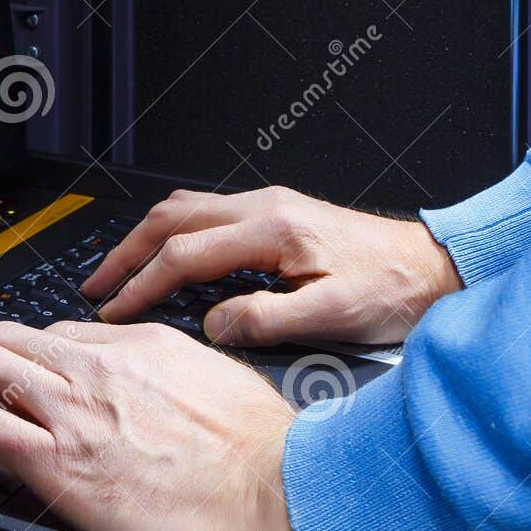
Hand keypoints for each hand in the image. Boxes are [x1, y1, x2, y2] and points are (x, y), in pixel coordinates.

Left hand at [0, 320, 310, 530]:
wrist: (287, 493)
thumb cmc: (269, 453)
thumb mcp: (215, 380)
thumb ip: (167, 377)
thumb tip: (142, 398)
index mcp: (140, 344)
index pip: (55, 334)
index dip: (30, 363)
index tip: (25, 388)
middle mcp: (101, 369)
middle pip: (4, 339)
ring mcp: (78, 412)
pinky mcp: (63, 464)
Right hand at [82, 186, 461, 345]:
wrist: (435, 268)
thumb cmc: (394, 289)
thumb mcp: (333, 315)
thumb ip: (267, 320)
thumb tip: (215, 324)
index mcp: (272, 228)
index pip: (184, 254)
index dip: (142, 284)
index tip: (114, 309)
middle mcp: (264, 207)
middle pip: (170, 219)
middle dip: (125, 253)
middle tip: (96, 285)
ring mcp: (268, 206)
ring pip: (184, 210)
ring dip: (145, 240)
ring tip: (118, 271)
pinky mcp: (275, 216)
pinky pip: (205, 215)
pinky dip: (171, 236)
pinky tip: (165, 259)